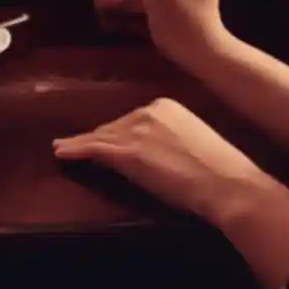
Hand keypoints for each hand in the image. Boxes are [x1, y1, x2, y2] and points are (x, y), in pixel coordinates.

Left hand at [54, 98, 267, 220]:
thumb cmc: (221, 170)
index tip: (109, 140)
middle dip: (99, 138)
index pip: (133, 119)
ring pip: (102, 137)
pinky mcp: (127, 153)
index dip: (118, 132)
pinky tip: (61, 151)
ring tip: (63, 147)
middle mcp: (149, 111)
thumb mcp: (195, 143)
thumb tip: (161, 152)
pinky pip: (94, 149)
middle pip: (115, 127)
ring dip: (81, 143)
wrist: (227, 182)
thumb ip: (174, 140)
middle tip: (80, 145)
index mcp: (168, 106)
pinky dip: (75, 149)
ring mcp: (137, 131)